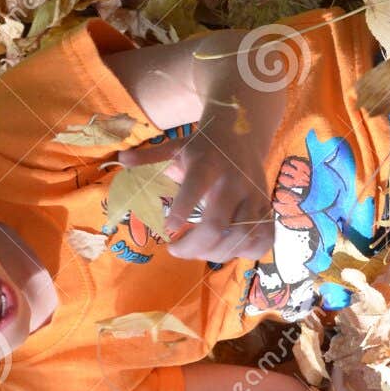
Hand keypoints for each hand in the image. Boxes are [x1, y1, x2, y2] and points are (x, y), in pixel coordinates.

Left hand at [116, 118, 274, 263]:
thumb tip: (121, 159)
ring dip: (214, 253)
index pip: (196, 186)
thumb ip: (150, 156)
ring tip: (197, 251)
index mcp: (208, 164)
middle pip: (217, 226)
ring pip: (240, 239)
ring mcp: (255, 197)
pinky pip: (264, 240)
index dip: (182, 209)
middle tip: (174, 250)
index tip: (168, 230)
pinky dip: (245, 253)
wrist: (243, 136)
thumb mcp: (176, 146)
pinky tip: (225, 250)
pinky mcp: (267, 209)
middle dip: (192, 247)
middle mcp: (234, 182)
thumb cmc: (204, 148)